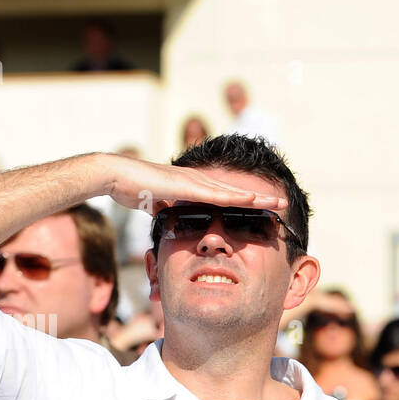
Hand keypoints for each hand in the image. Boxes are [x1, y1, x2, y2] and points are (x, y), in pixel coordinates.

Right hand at [101, 152, 286, 215]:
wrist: (114, 175)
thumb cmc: (132, 188)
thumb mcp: (158, 207)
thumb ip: (170, 213)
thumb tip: (177, 223)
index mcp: (192, 188)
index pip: (226, 198)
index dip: (247, 203)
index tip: (266, 210)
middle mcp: (197, 182)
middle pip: (236, 191)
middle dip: (261, 197)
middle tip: (284, 202)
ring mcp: (193, 181)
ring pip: (231, 190)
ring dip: (256, 195)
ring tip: (278, 200)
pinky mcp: (186, 184)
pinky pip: (215, 193)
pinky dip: (234, 196)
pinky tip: (252, 198)